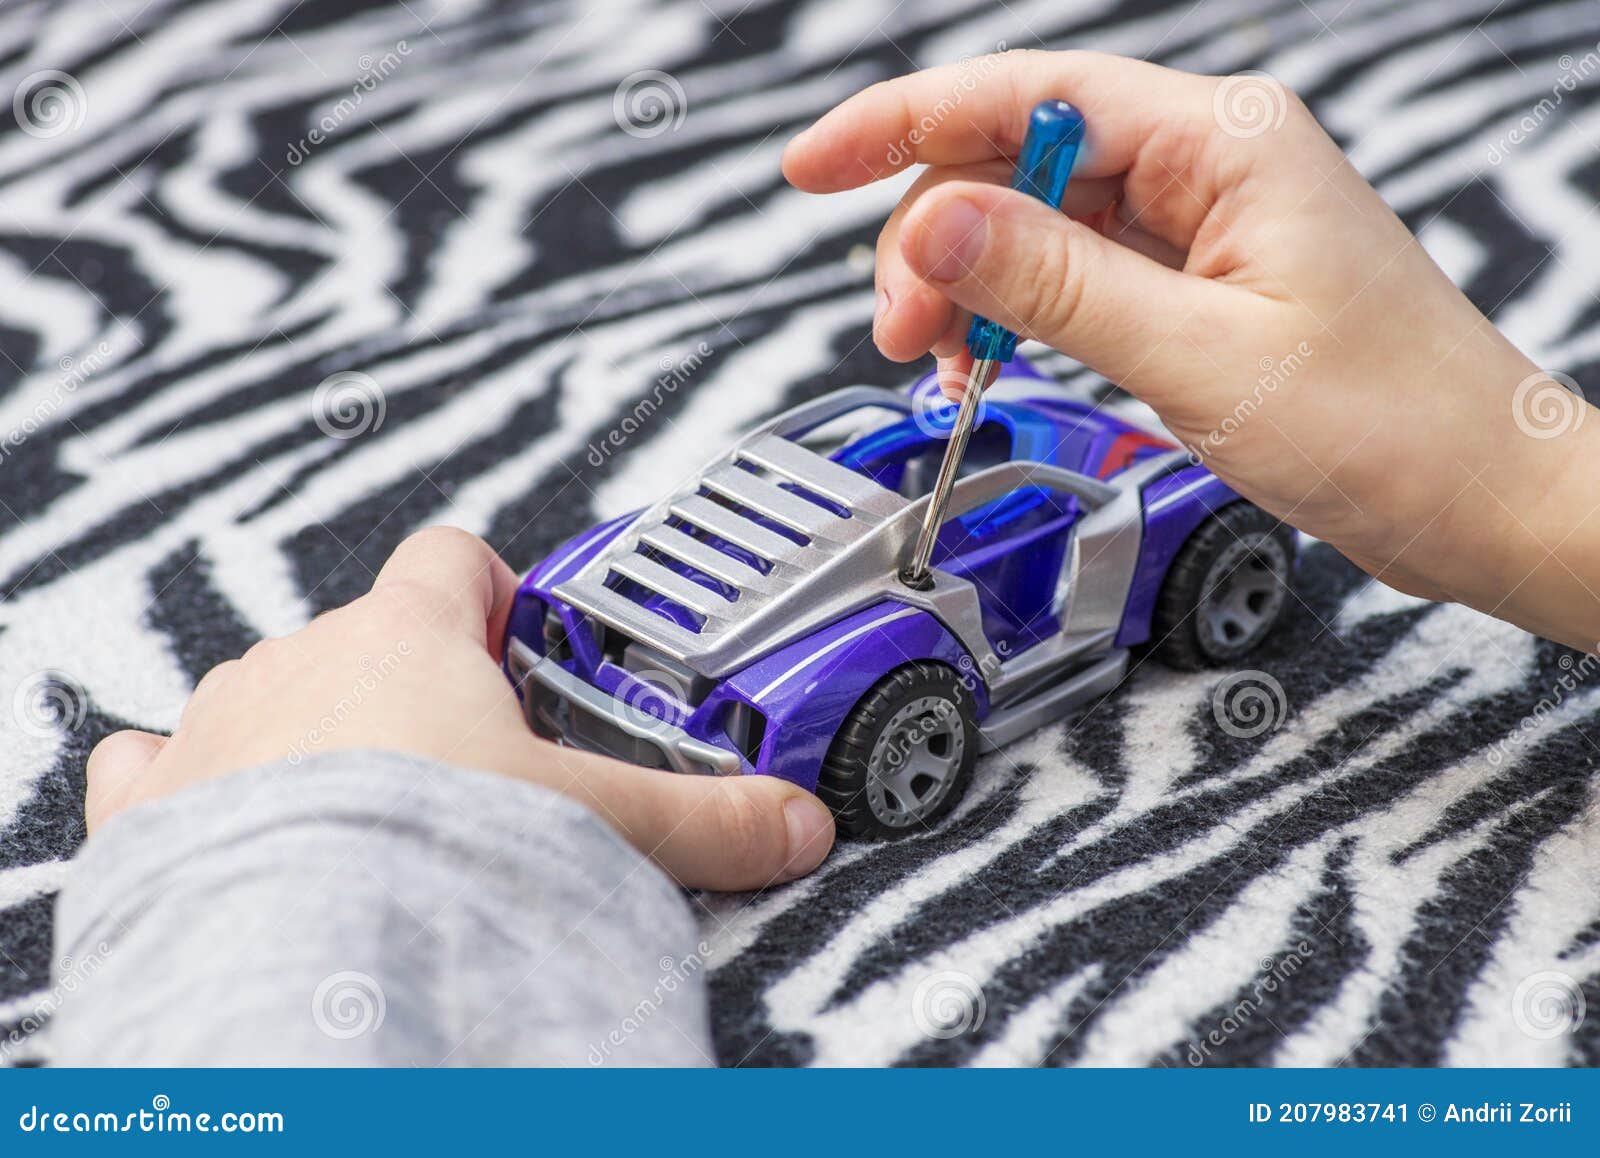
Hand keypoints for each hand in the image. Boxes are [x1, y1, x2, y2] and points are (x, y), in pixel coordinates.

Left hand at [86, 527, 834, 889]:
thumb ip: (702, 820)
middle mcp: (304, 659)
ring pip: (274, 696)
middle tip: (473, 772)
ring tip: (371, 826)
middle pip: (368, 636)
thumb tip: (798, 826)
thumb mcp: (591, 827)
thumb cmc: (429, 854)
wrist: (291, 957)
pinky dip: (196, 783)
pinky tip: (237, 826)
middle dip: (416, 692)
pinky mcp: (155, 801)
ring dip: (315, 738)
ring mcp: (223, 724)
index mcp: (408, 637)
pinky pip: (163, 758)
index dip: (496, 596)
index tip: (524, 653)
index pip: (455, 561)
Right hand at [784, 51, 1599, 648]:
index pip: (1027, 93)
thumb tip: (930, 227)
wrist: (1479, 499)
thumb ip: (1055, 285)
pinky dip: (1018, 315)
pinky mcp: (1198, 279)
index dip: (902, 123)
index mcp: (1224, 140)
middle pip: (1019, 157)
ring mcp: (1203, 220)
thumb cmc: (1391, 427)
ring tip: (941, 363)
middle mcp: (1210, 162)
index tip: (811, 166)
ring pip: (1037, 220)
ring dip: (970, 286)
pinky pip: (1076, 272)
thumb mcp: (1201, 357)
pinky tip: (990, 361)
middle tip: (898, 332)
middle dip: (934, 237)